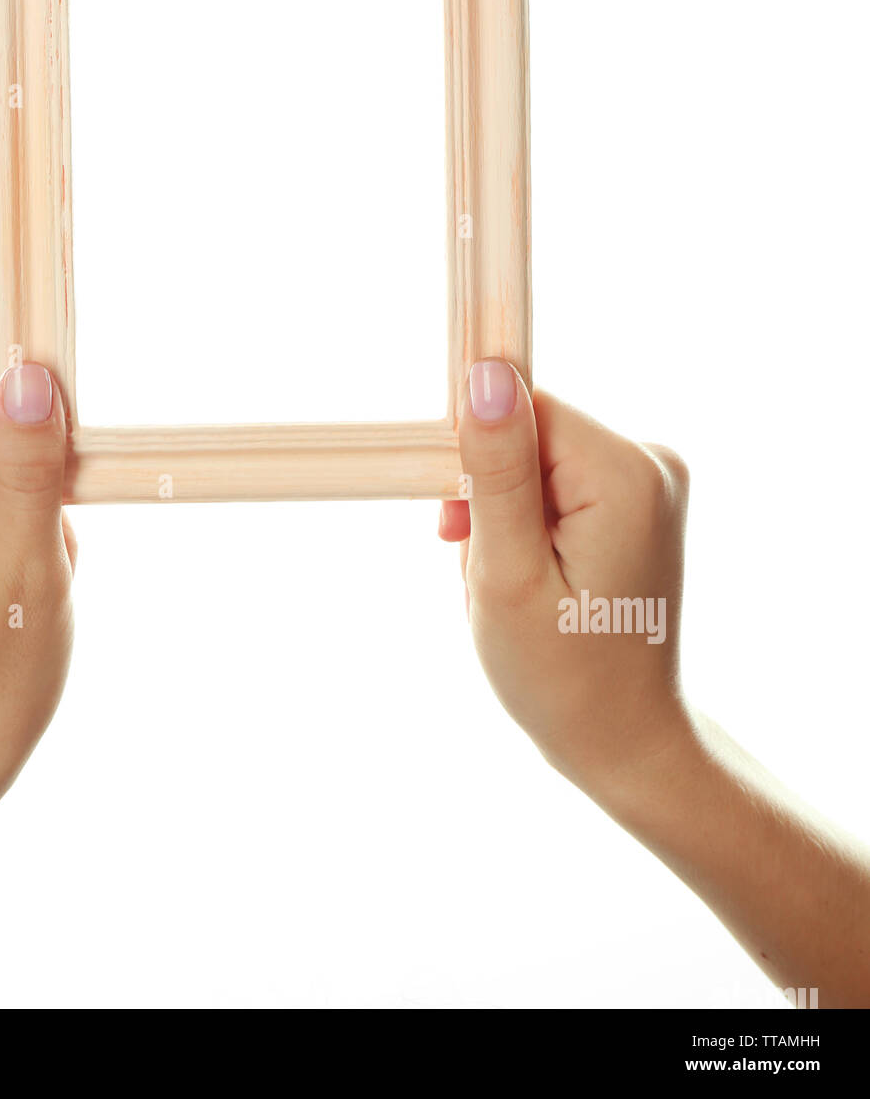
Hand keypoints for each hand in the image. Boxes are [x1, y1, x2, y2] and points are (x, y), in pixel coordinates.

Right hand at [441, 362, 869, 1006]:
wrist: (624, 740)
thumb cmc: (562, 676)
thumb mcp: (508, 574)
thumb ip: (496, 470)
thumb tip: (487, 372)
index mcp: (626, 473)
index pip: (519, 408)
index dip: (473, 462)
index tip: (462, 531)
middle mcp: (652, 462)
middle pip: (528, 431)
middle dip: (488, 495)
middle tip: (492, 571)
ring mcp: (651, 481)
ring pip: (534, 458)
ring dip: (503, 515)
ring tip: (514, 584)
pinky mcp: (637, 499)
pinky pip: (556, 481)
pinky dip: (527, 524)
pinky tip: (533, 575)